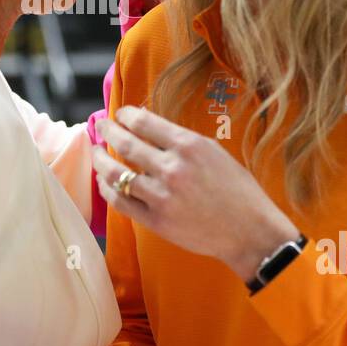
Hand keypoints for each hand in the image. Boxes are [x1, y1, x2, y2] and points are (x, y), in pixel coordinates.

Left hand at [93, 105, 300, 281]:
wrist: (249, 231)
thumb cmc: (237, 190)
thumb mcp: (214, 152)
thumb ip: (182, 141)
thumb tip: (149, 128)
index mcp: (188, 146)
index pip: (143, 122)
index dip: (125, 115)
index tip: (120, 114)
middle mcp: (171, 168)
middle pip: (125, 144)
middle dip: (108, 131)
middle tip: (101, 125)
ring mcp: (161, 196)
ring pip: (115, 174)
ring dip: (101, 160)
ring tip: (97, 154)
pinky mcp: (155, 221)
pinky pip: (120, 202)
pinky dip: (107, 190)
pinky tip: (104, 182)